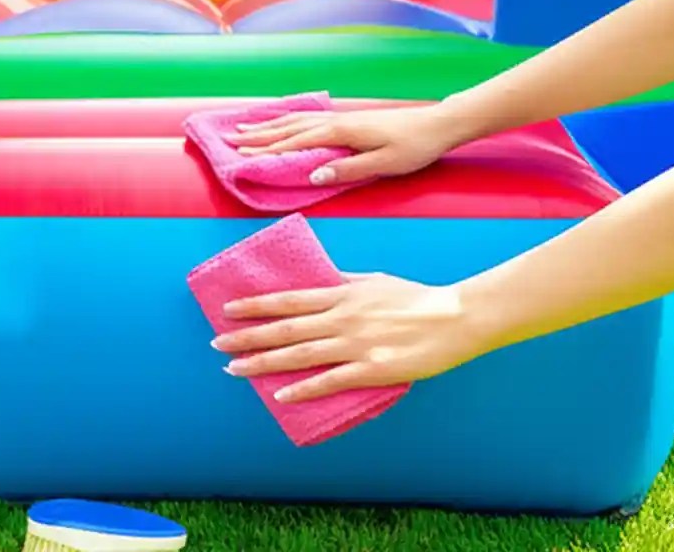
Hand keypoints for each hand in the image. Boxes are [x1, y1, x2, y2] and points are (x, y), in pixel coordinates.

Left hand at [211, 273, 497, 402]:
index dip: (255, 305)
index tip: (227, 310)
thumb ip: (343, 282)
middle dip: (247, 336)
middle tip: (218, 344)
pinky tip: (280, 394)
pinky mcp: (372, 368)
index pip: (288, 300)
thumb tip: (315, 279)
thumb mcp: (374, 280)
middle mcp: (342, 317)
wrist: (455, 317)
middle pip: (285, 328)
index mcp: (342, 294)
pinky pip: (330, 381)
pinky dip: (303, 388)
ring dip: (264, 363)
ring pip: (300, 354)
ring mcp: (356, 344)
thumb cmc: (415, 298)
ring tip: (236, 369)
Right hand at [224, 104, 471, 184]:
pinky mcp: (349, 119)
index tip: (239, 155)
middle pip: (289, 127)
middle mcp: (337, 121)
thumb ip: (347, 170)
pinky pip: (308, 117)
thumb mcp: (383, 164)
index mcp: (341, 133)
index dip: (267, 150)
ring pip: (296, 120)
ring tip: (244, 126)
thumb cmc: (414, 147)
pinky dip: (288, 119)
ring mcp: (342, 118)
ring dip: (268, 125)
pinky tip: (282, 120)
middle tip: (229, 139)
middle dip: (258, 135)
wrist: (438, 124)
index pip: (296, 142)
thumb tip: (312, 175)